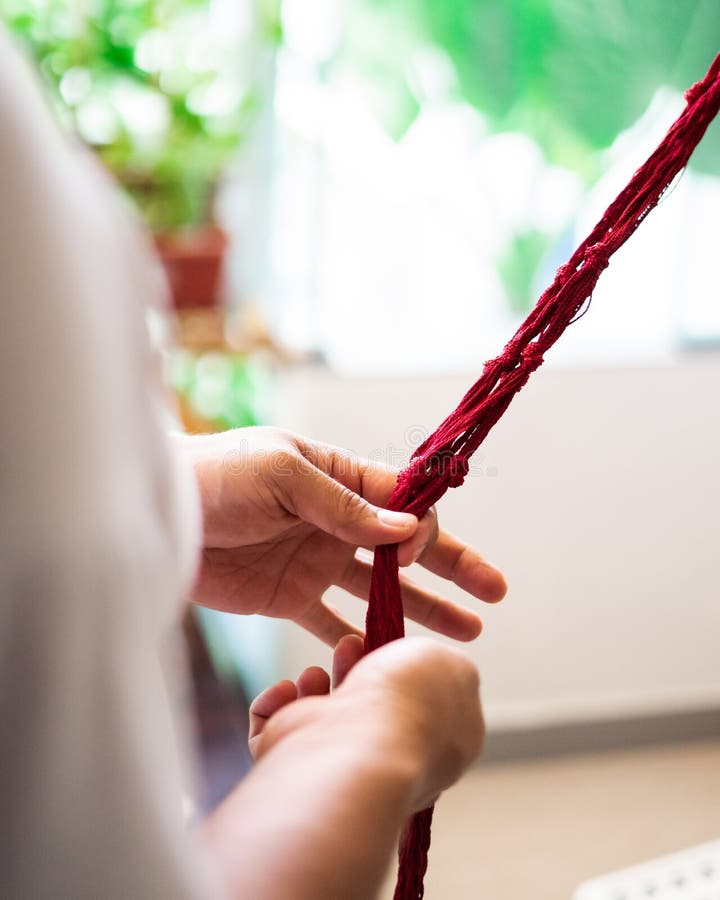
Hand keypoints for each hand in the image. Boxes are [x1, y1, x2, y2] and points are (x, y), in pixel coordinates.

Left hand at [179, 427, 505, 644]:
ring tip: (468, 630)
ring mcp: (316, 561)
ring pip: (382, 589)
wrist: (160, 513)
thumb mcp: (282, 474)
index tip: (413, 549)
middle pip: (407, 547)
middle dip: (453, 565)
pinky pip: (334, 622)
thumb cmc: (219, 475)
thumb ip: (342, 503)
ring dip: (424, 607)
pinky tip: (390, 655)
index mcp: (339, 479)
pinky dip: (361, 639)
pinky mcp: (290, 597)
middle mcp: (336, 521)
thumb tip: (405, 526)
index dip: (421, 525)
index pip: (401, 501)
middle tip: (495, 590)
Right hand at [249, 636, 484, 812]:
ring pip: (324, 716)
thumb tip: (432, 667)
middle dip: (356, 666)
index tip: (392, 636)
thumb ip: (447, 662)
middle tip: (348, 643)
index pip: (425, 702)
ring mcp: (340, 766)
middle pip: (370, 704)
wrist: (354, 748)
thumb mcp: (452, 665)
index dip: (406, 664)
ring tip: (314, 672)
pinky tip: (286, 691)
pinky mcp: (293, 764)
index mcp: (442, 743)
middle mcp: (391, 760)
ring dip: (317, 684)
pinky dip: (276, 705)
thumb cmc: (408, 703)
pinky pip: (279, 729)